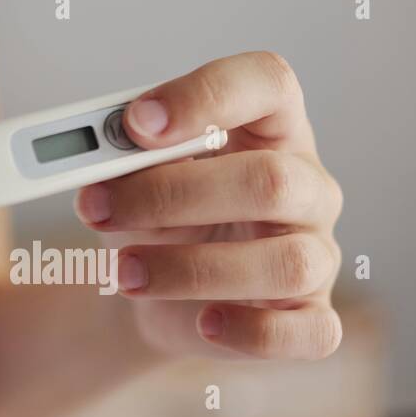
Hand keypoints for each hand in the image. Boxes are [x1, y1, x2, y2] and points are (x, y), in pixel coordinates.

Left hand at [74, 52, 342, 359]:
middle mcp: (307, 186)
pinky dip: (251, 331)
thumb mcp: (130, 177)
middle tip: (98, 207)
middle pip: (270, 179)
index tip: (136, 123)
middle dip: (172, 195)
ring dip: (191, 270)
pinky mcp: (311, 318)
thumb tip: (99, 156)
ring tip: (124, 273)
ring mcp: (317, 254)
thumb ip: (121, 157)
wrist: (156, 294)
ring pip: (286, 263)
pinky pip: (309, 333)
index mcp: (270, 128)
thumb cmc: (156, 216)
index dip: (206, 96)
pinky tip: (204, 323)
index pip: (267, 83)